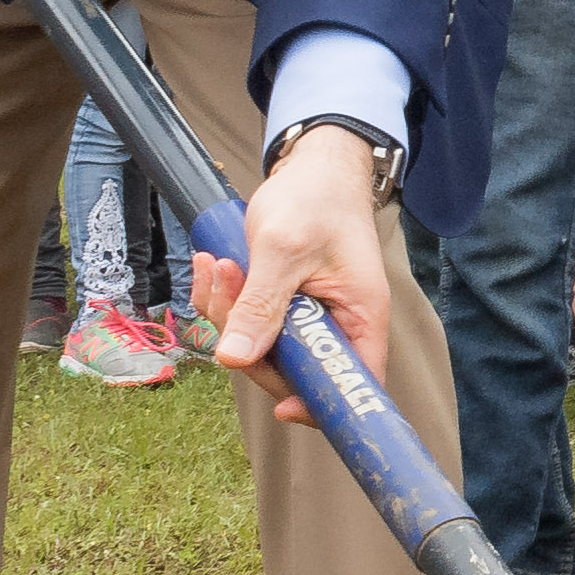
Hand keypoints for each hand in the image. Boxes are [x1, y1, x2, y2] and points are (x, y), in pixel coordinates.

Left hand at [210, 121, 405, 392]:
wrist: (312, 166)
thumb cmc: (315, 198)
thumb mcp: (284, 249)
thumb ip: (262, 304)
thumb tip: (235, 358)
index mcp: (359, 317)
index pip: (350, 383)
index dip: (317, 404)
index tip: (281, 408)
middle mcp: (337, 325)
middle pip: (292, 372)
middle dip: (250, 341)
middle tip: (229, 288)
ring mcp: (307, 317)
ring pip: (261, 347)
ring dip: (229, 312)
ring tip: (219, 264)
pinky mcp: (281, 304)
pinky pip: (246, 323)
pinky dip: (224, 299)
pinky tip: (215, 264)